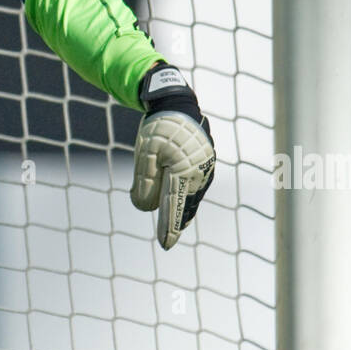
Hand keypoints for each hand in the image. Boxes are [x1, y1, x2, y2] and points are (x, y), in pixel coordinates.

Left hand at [131, 62, 214, 249]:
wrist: (178, 104)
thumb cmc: (159, 129)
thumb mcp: (145, 155)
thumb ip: (145, 184)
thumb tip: (146, 208)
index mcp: (183, 171)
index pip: (173, 205)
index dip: (169, 227)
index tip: (165, 245)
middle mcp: (198, 173)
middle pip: (186, 205)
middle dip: (176, 222)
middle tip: (168, 241)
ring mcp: (205, 169)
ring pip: (193, 197)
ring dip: (183, 210)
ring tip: (177, 226)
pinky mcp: (205, 164)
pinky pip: (197, 186)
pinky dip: (189, 197)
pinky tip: (185, 203)